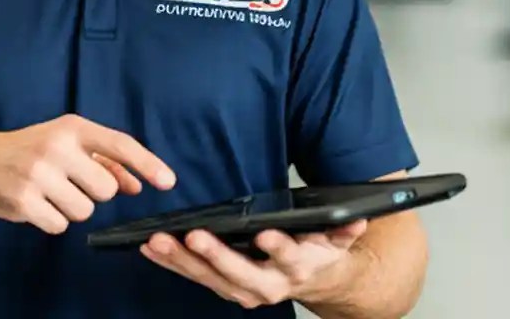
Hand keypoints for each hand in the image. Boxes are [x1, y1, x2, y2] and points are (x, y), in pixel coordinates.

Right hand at [0, 114, 175, 233]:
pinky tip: (37, 205)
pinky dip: (52, 221)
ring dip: (72, 209)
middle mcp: (55, 147)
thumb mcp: (70, 144)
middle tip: (70, 184)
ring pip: (83, 211)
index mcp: (72, 128)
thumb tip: (137, 185)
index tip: (169, 182)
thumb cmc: (37, 151)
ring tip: (50, 193)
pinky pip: (59, 225)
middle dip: (93, 194)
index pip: (119, 144)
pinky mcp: (22, 200)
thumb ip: (106, 162)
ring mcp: (37, 174)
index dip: (147, 163)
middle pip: (105, 190)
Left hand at [140, 221, 366, 308]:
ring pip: (210, 278)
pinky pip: (196, 277)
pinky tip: (152, 249)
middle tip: (194, 237)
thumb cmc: (320, 252)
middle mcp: (268, 285)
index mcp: (297, 268)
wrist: (318, 283)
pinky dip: (173, 264)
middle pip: (239, 272)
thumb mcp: (337, 240)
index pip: (287, 257)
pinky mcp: (224, 287)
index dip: (277, 247)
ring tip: (159, 242)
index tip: (265, 234)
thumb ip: (345, 229)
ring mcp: (243, 290)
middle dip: (216, 256)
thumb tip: (357, 218)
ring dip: (182, 261)